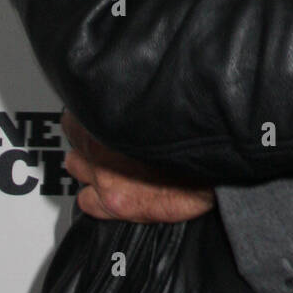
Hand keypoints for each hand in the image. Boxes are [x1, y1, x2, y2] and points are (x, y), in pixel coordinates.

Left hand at [62, 112, 213, 223]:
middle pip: (75, 136)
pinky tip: (111, 189)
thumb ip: (140, 97)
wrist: (217, 168)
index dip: (92, 110)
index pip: (78, 109)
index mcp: (108, 113)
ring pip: (75, 167)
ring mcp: (105, 176)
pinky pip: (86, 201)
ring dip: (88, 164)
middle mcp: (101, 145)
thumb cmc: (196, 133)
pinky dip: (94, 196)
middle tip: (106, 135)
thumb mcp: (166, 100)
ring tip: (107, 161)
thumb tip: (136, 88)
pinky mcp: (115, 203)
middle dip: (88, 135)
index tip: (101, 111)